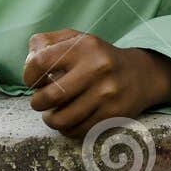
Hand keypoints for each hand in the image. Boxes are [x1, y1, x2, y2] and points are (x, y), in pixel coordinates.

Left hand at [24, 29, 170, 138]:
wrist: (142, 75)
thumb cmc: (98, 58)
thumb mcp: (77, 40)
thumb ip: (48, 42)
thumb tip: (30, 55)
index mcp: (85, 46)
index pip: (40, 62)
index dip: (28, 75)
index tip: (33, 80)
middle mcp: (98, 68)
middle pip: (48, 97)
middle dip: (37, 102)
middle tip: (42, 100)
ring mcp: (107, 93)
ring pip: (61, 120)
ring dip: (51, 119)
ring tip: (55, 112)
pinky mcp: (113, 114)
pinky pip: (76, 131)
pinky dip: (67, 128)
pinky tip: (71, 119)